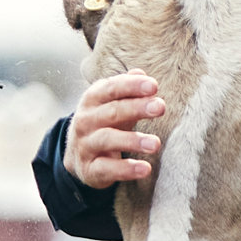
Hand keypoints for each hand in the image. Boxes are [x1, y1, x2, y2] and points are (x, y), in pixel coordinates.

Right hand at [66, 70, 164, 188]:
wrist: (80, 157)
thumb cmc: (106, 124)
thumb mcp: (114, 105)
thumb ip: (128, 90)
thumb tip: (141, 72)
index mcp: (93, 101)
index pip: (110, 88)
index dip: (131, 86)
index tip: (153, 86)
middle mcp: (86, 121)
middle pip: (111, 112)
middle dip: (136, 108)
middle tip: (161, 107)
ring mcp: (86, 145)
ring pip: (108, 139)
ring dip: (132, 141)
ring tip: (155, 144)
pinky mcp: (90, 169)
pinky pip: (107, 168)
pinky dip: (126, 169)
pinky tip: (145, 168)